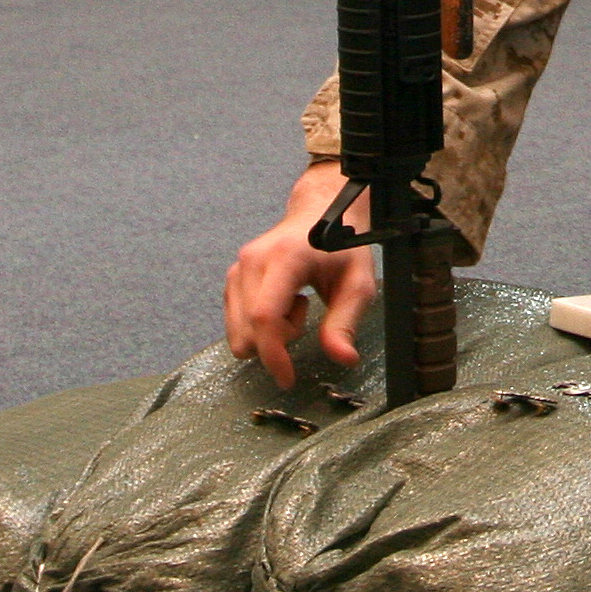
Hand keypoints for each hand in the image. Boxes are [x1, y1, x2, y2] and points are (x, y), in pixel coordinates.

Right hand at [226, 163, 376, 388]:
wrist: (318, 212)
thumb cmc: (341, 246)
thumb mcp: (358, 283)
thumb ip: (346, 322)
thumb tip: (342, 359)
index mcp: (284, 258)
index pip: (264, 316)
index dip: (273, 354)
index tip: (288, 378)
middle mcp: (252, 261)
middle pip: (247, 331)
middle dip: (277, 342)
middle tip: (305, 315)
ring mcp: (238, 268)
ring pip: (237, 332)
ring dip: (268, 335)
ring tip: (295, 307)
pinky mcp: (232, 277)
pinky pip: (235, 323)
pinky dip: (258, 327)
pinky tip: (281, 305)